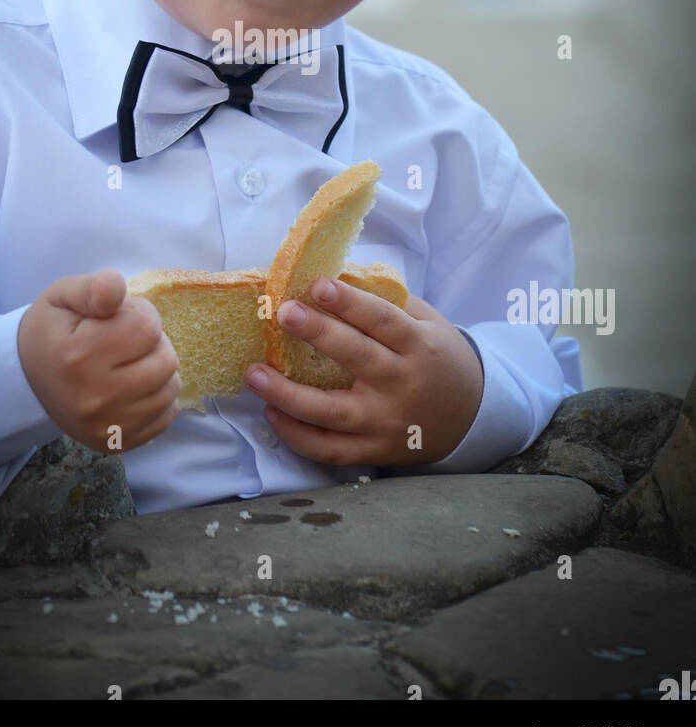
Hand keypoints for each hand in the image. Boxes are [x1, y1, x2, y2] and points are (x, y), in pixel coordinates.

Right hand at [17, 268, 180, 451]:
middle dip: (152, 343)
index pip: (147, 326)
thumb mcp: (64, 296)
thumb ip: (95, 287)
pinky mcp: (116, 442)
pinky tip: (134, 387)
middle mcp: (94, 397)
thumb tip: (116, 286)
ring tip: (129, 363)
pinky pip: (166, 416)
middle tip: (124, 342)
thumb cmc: (53, 331)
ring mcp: (106, 426)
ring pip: (171, 389)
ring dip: (157, 370)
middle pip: (166, 360)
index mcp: (79, 355)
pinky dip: (158, 398)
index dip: (138, 313)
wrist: (27, 381)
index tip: (117, 318)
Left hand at [244, 276, 483, 466]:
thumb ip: (386, 303)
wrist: (472, 416)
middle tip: (283, 314)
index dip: (350, 303)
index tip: (318, 285)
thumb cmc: (437, 357)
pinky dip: (298, 436)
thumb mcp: (426, 323)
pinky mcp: (375, 451)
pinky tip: (271, 413)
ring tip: (254, 374)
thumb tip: (333, 275)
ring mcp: (387, 423)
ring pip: (334, 413)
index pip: (382, 321)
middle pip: (357, 359)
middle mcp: (403, 385)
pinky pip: (330, 450)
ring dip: (289, 395)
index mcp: (418, 346)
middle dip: (319, 334)